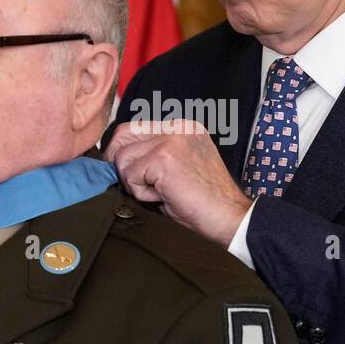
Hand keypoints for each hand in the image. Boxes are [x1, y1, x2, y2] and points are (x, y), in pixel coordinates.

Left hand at [104, 119, 251, 245]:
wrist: (229, 217)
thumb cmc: (204, 202)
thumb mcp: (176, 169)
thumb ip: (152, 157)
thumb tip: (116, 162)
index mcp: (183, 127)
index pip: (134, 128)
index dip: (124, 153)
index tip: (130, 174)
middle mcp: (177, 126)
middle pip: (123, 134)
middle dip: (120, 163)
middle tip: (134, 185)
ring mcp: (171, 139)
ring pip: (123, 157)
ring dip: (134, 182)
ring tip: (159, 193)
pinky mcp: (163, 157)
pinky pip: (130, 175)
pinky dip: (141, 193)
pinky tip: (163, 197)